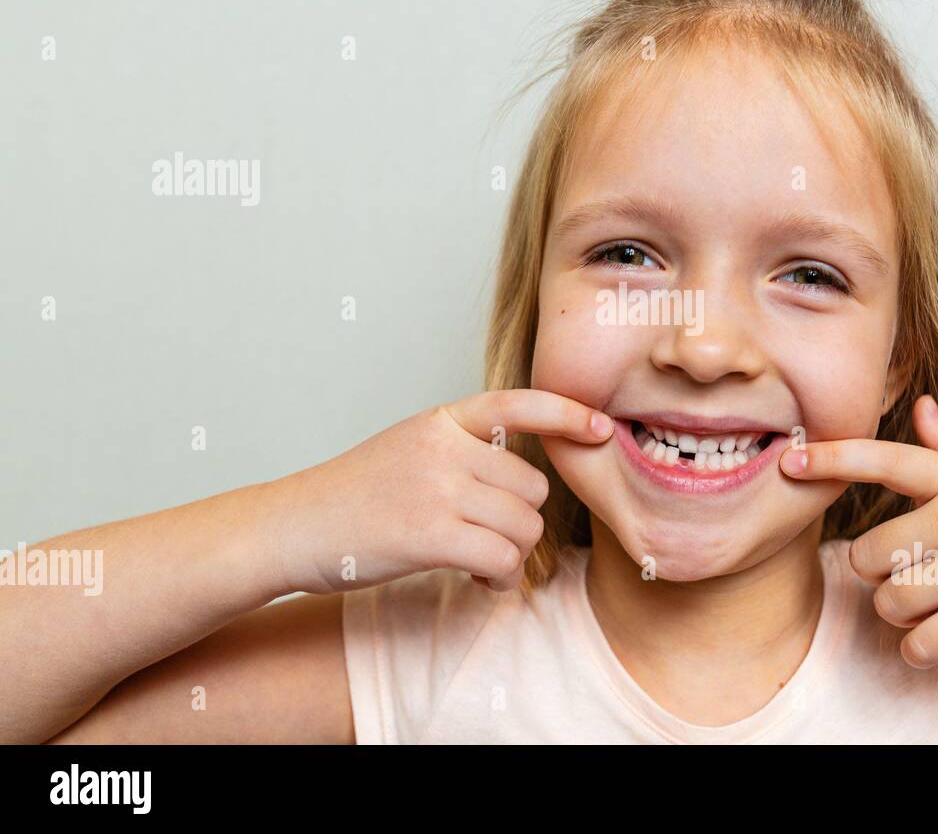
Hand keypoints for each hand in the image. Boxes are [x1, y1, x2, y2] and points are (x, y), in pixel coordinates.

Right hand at [271, 390, 612, 594]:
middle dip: (521, 521)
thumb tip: (528, 483)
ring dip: (512, 554)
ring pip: (524, 525)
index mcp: (440, 421)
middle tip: (490, 540)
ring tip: (479, 561)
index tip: (602, 428)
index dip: (567, 414)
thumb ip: (463, 451)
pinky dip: (498, 577)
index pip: (517, 404)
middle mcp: (443, 448)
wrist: (291, 528)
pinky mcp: (430, 535)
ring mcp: (436, 488)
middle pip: (532, 486)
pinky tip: (475, 578)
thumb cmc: (354, 496)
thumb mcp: (409, 449)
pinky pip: (502, 559)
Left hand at [779, 395, 937, 667]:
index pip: (881, 460)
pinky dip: (921, 651)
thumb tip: (919, 409)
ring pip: (891, 602)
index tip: (789, 459)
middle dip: (879, 573)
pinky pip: (925, 644)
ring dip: (900, 614)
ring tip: (930, 608)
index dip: (830, 459)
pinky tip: (936, 642)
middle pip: (872, 554)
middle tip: (907, 575)